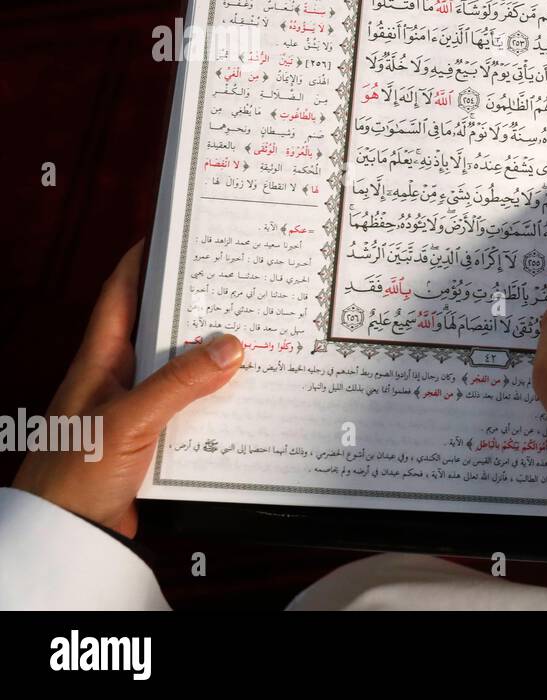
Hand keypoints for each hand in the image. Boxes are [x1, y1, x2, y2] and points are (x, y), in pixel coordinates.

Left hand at [12, 241, 242, 535]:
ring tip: (256, 338)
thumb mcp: (128, 420)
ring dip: (214, 360)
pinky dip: (218, 403)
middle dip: (197, 306)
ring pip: (182, 372)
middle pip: (162, 329)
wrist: (65, 538)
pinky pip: (192, 411)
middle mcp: (118, 379)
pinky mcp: (152, 443)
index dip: (146, 258)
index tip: (178, 233)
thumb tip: (230, 347)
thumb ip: (179, 383)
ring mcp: (135, 411)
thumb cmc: (72, 476)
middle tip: (238, 283)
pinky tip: (245, 400)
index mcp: (100, 359)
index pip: (123, 293)